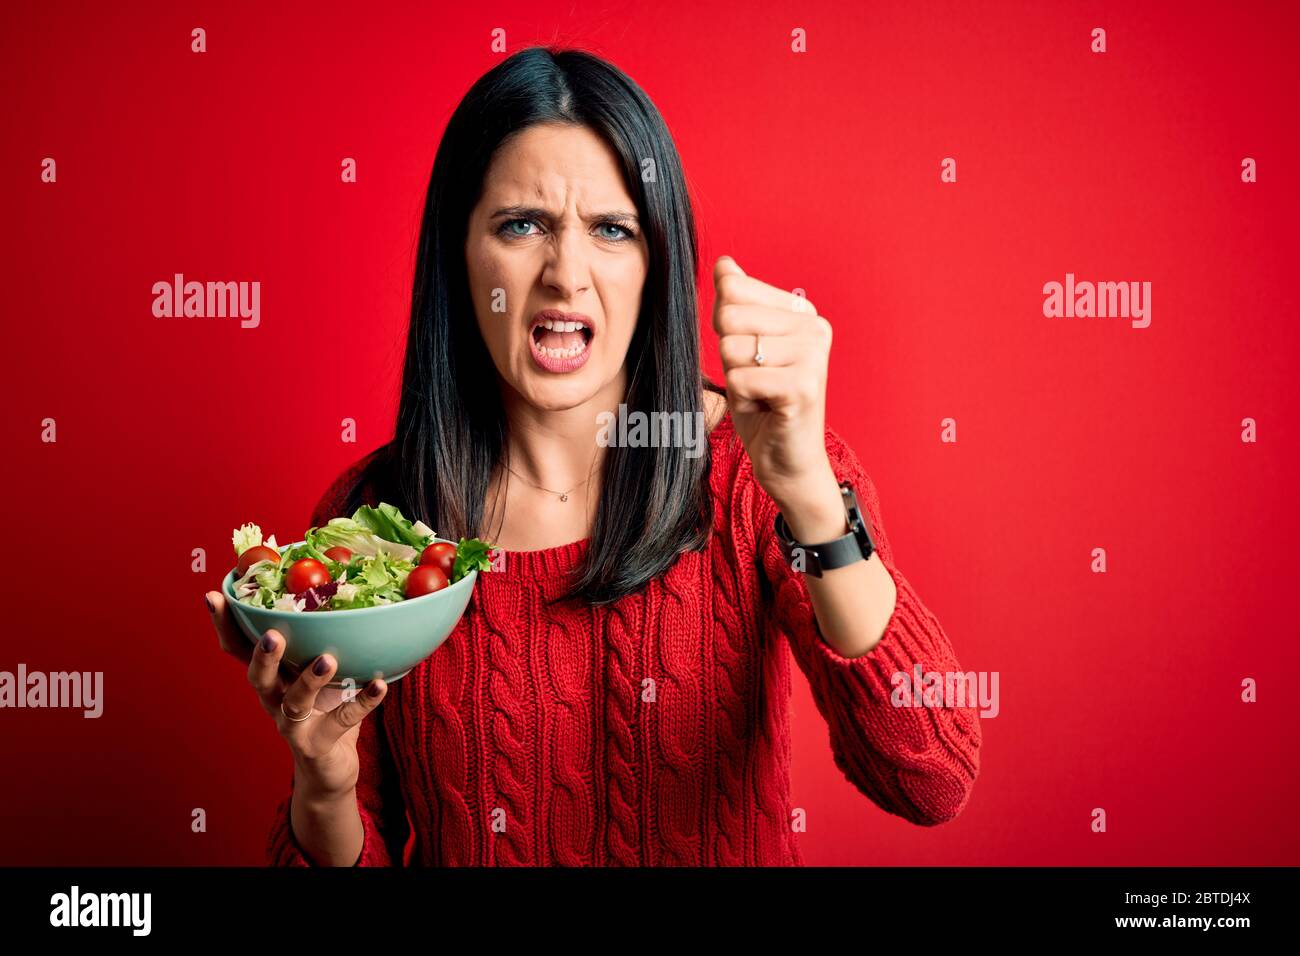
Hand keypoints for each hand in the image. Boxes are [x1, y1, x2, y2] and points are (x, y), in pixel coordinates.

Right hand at [206, 589, 386, 800]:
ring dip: (310, 680)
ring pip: (294, 703)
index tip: (215, 595)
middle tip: (272, 636)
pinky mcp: (319, 744)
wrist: (330, 768)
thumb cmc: (324, 708)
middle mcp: (274, 700)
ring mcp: (294, 726)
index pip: (239, 649)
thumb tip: (341, 583)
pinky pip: (342, 720)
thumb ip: (320, 639)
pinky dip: (363, 702)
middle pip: (258, 677)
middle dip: (263, 656)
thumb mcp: (316, 671)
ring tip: (328, 659)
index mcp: (271, 677)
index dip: (225, 625)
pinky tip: (379, 686)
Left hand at [713, 255, 837, 512]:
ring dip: (736, 380)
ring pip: (732, 349)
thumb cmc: (763, 406)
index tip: (752, 355)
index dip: (725, 326)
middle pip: (729, 316)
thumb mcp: (745, 347)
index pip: (734, 290)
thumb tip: (725, 264)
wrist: (788, 462)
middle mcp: (814, 328)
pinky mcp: (803, 386)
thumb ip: (737, 304)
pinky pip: (740, 379)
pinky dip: (742, 400)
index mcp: (802, 312)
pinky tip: (765, 410)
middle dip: (729, 355)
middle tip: (754, 380)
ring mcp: (813, 356)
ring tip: (761, 396)